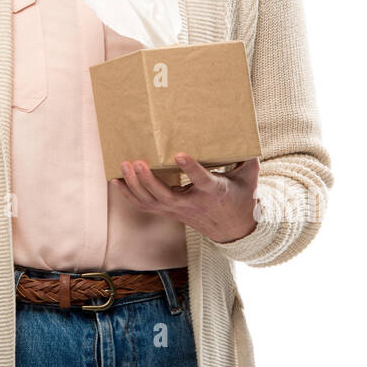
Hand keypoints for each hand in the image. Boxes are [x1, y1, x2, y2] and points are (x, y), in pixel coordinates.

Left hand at [111, 154, 260, 244]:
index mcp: (213, 192)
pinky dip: (129, 195)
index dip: (190, 168)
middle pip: (165, 195)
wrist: (234, 230)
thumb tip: (248, 136)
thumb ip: (249, 158)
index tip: (179, 154)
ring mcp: (178, 210)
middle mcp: (192, 204)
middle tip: (136, 162)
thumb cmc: (241, 199)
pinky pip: (145, 206)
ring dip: (135, 185)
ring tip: (124, 166)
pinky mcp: (169, 212)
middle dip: (149, 180)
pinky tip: (116, 182)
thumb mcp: (250, 179)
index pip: (201, 180)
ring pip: (151, 202)